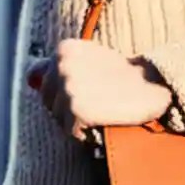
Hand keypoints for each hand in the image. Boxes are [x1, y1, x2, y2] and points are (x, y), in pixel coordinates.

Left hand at [29, 39, 173, 139]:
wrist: (154, 86)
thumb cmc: (125, 76)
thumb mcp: (89, 59)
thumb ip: (58, 66)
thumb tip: (30, 79)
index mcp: (64, 50)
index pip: (45, 84)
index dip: (65, 95)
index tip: (90, 91)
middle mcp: (62, 66)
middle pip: (48, 102)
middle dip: (68, 109)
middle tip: (98, 104)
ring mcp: (68, 88)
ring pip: (58, 120)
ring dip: (77, 123)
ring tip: (101, 112)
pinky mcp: (76, 110)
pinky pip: (71, 132)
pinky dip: (86, 134)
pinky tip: (103, 122)